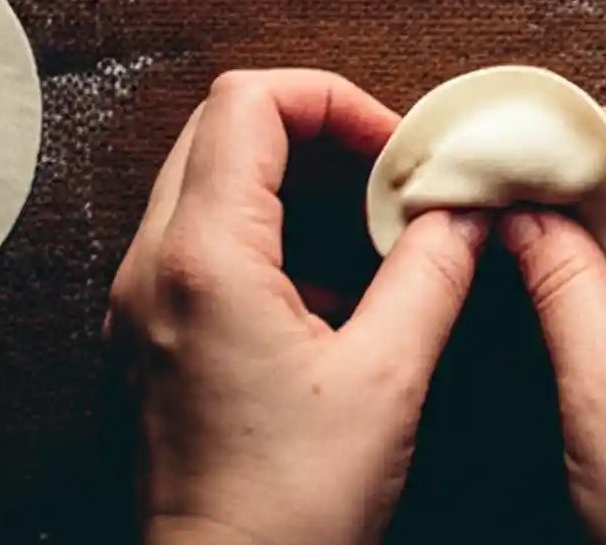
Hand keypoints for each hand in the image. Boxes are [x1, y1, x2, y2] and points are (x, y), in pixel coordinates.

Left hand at [108, 70, 487, 544]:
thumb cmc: (289, 508)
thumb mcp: (386, 380)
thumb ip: (433, 276)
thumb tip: (465, 213)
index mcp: (206, 258)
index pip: (249, 101)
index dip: (333, 101)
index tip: (394, 153)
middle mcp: (153, 266)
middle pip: (222, 130)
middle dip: (314, 133)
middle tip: (385, 176)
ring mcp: (141, 302)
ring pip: (206, 184)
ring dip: (290, 185)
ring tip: (367, 230)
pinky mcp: (149, 338)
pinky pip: (201, 246)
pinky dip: (268, 239)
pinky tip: (330, 300)